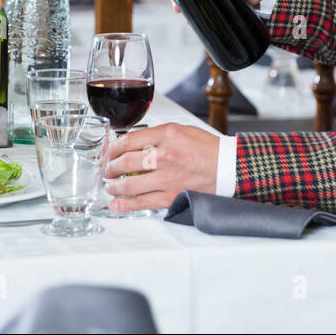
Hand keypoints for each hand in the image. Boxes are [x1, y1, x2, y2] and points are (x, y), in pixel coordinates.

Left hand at [103, 123, 219, 212]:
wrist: (228, 168)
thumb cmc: (208, 149)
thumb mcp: (182, 130)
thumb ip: (157, 135)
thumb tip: (132, 142)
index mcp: (168, 135)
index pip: (130, 140)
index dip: (113, 147)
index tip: (109, 151)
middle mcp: (167, 155)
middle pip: (126, 162)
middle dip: (111, 167)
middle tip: (107, 169)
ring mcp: (169, 178)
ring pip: (131, 184)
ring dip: (115, 186)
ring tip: (110, 185)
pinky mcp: (172, 196)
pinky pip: (143, 202)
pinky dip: (126, 204)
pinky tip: (116, 203)